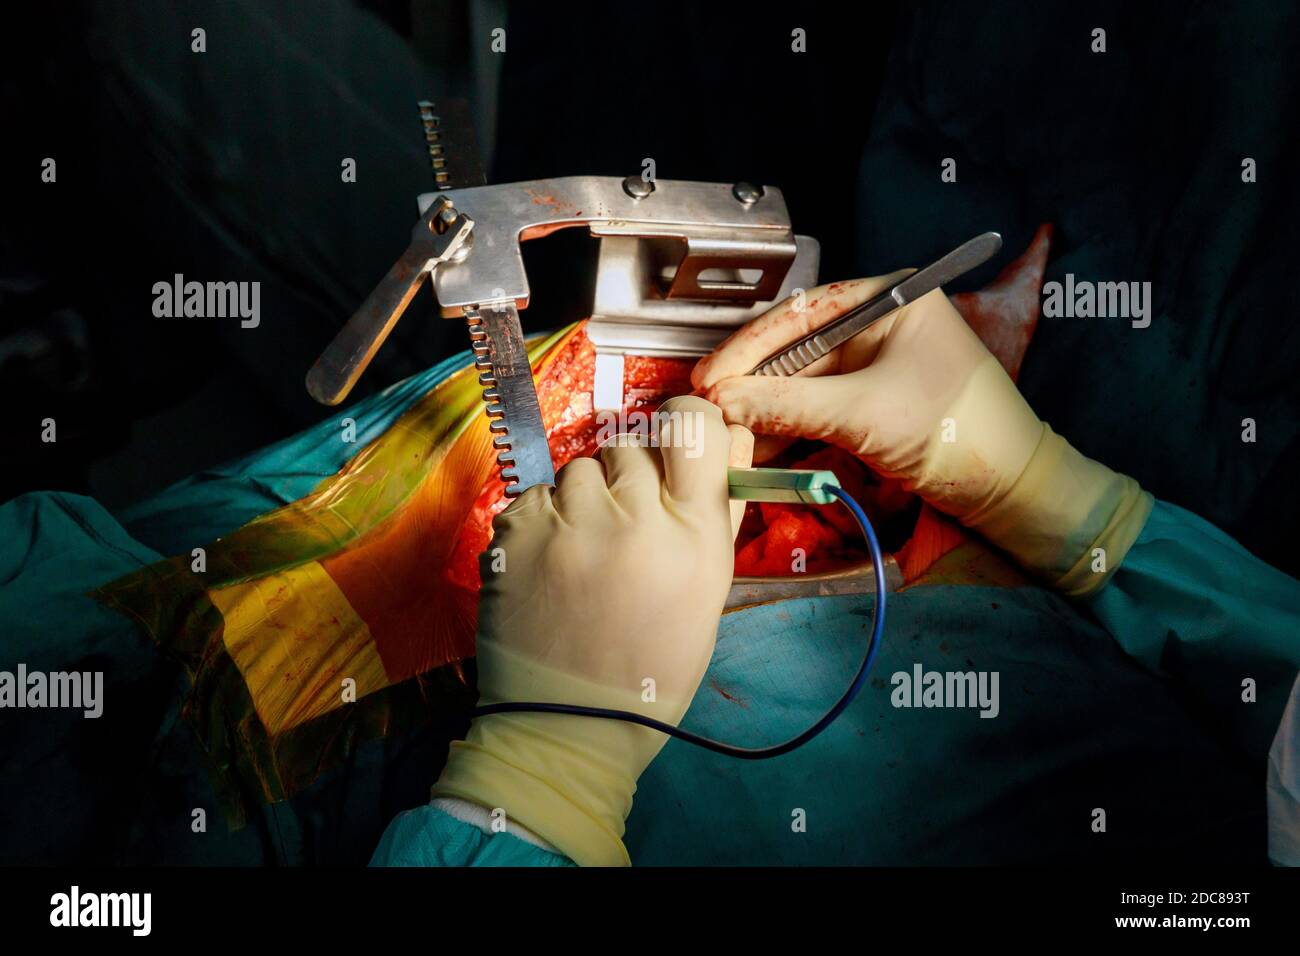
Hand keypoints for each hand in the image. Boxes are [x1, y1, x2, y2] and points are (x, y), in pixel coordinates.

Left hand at [432, 396, 752, 865]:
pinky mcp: (518, 530)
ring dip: (581, 499)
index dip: (680, 426)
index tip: (670, 447)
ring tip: (582, 556)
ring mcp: (572, 521)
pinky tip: (549, 568)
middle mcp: (637, 515)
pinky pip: (535, 495)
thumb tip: (730, 434)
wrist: (570, 724)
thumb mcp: (708, 590)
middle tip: (620, 531)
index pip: (692, 424)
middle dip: (626, 478)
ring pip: (579, 467)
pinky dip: (542, 522)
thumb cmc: (651, 665)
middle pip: (630, 445)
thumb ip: (718, 510)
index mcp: (696, 533)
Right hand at [694, 275, 1150, 596]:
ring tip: (723, 429)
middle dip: (753, 381)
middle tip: (707, 403)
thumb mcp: (862, 413)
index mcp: (891, 300)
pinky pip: (819, 409)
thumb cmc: (955, 432)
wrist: (1012, 489)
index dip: (751, 346)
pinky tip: (754, 443)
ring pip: (804, 382)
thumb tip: (721, 402)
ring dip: (765, 409)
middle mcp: (881, 325)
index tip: (713, 374)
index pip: (802, 312)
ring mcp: (877, 366)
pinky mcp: (875, 404)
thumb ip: (786, 405)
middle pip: (797, 348)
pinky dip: (788, 427)